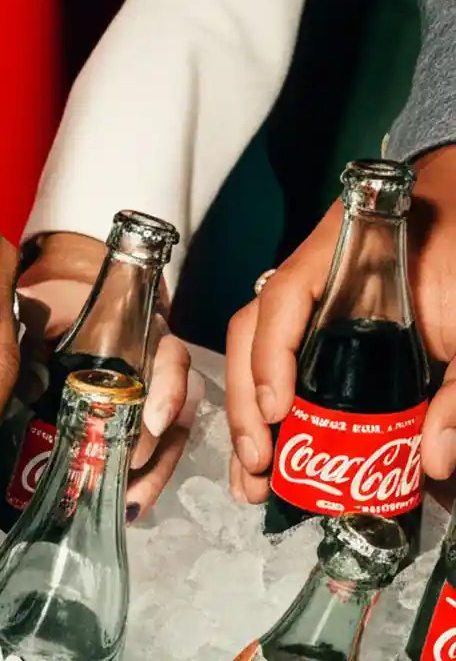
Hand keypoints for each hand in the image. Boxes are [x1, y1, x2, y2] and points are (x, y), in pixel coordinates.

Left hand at [17, 233, 201, 520]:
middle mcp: (156, 369)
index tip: (154, 422)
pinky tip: (123, 506)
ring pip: (167, 442)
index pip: (171, 358)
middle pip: (175, 414)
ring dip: (151, 476)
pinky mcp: (137, 425)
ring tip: (127, 505)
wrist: (65, 299)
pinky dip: (140, 481)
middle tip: (124, 473)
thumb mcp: (47, 304)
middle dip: (155, 451)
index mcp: (143, 333)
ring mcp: (150, 400)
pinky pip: (151, 455)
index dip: (169, 390)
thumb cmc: (60, 300)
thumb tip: (34, 382)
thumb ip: (37, 328)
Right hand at [226, 148, 455, 504]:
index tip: (278, 411)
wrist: (451, 202)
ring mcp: (300, 305)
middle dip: (245, 407)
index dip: (270, 358)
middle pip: (248, 338)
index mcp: (332, 260)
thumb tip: (432, 460)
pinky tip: (266, 454)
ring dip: (246, 418)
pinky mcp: (310, 328)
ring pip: (251, 355)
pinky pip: (274, 364)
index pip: (281, 304)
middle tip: (258, 466)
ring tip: (252, 478)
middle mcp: (302, 282)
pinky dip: (264, 410)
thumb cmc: (454, 245)